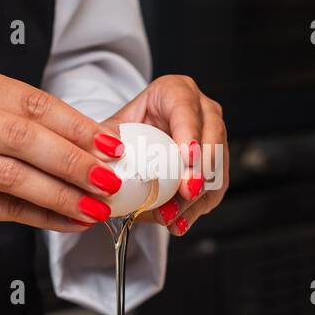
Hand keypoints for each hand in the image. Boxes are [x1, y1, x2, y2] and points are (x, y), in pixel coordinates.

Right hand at [0, 69, 128, 231]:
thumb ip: (23, 119)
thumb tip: (91, 144)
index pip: (36, 105)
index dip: (79, 126)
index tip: (112, 144)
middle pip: (27, 139)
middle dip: (76, 162)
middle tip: (110, 178)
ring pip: (16, 178)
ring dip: (63, 195)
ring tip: (97, 206)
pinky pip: (4, 209)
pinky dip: (42, 216)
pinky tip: (70, 220)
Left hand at [100, 75, 228, 235]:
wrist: (137, 142)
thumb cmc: (127, 130)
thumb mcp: (112, 130)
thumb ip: (103, 141)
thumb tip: (98, 158)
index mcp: (175, 91)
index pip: (186, 107)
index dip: (189, 131)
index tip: (187, 157)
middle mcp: (201, 110)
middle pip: (211, 136)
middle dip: (200, 168)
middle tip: (186, 192)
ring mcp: (213, 137)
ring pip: (217, 166)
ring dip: (197, 196)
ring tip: (172, 216)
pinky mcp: (216, 164)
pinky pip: (215, 188)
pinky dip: (197, 209)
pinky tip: (179, 222)